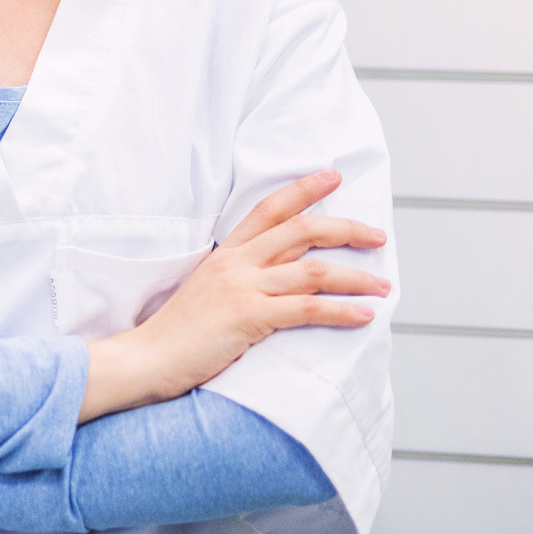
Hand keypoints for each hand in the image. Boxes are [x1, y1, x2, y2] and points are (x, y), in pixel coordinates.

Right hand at [80, 168, 388, 421]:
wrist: (149, 357)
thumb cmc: (179, 333)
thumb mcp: (208, 291)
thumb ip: (239, 278)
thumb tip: (277, 278)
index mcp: (226, 254)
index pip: (269, 209)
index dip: (302, 189)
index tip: (332, 176)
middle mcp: (236, 263)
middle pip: (300, 231)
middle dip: (344, 228)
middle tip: (376, 233)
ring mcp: (242, 288)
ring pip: (313, 270)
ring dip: (356, 277)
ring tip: (383, 285)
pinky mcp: (249, 316)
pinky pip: (307, 308)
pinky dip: (342, 311)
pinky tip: (364, 315)